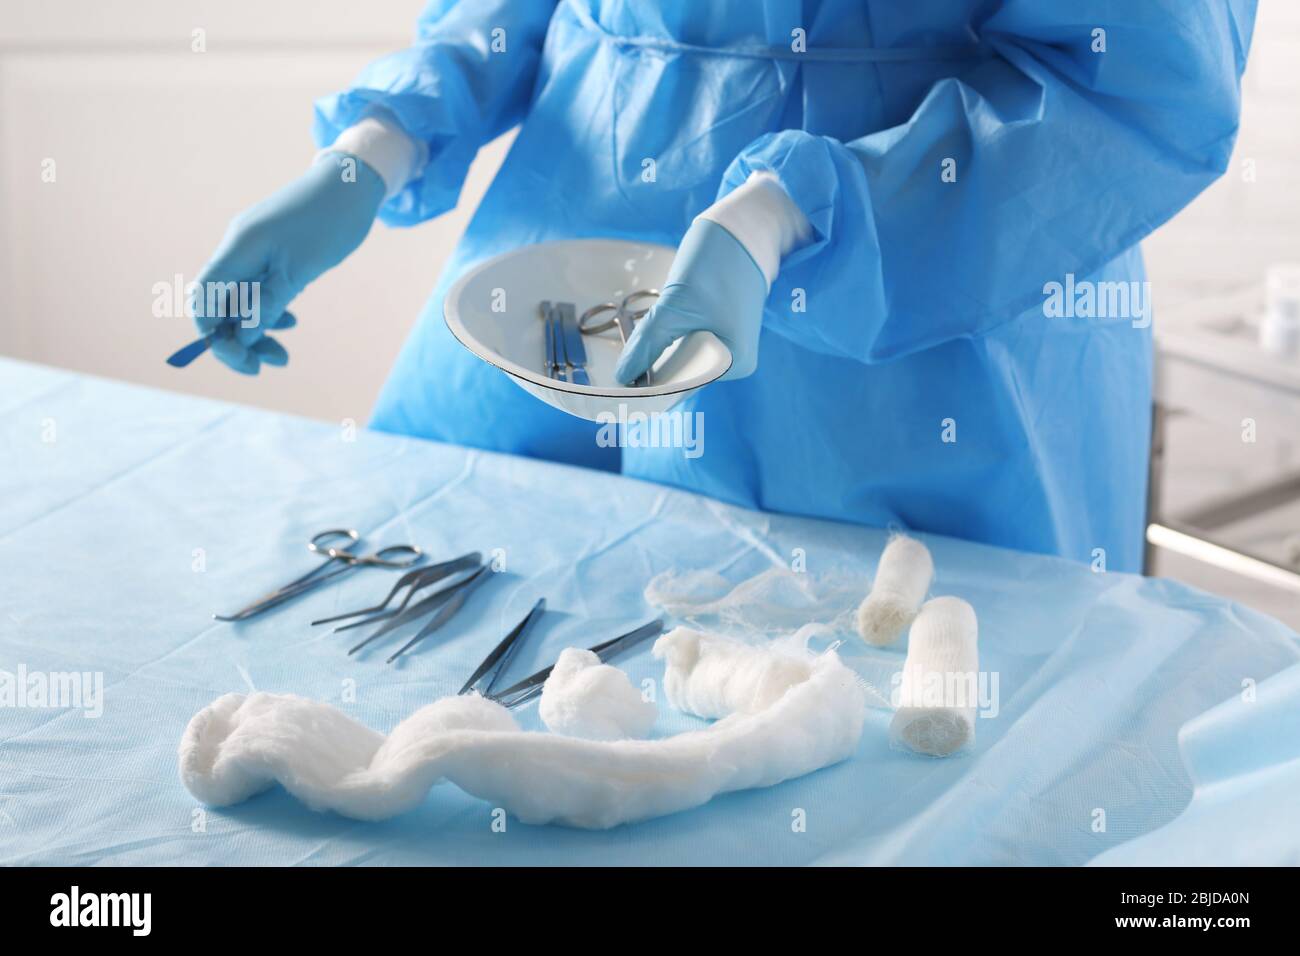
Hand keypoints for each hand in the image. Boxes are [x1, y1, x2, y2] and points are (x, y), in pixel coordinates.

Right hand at [191, 155, 385, 373]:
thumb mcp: (299, 271)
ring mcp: (253, 250)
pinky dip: (267, 310)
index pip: (204, 298)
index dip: (212, 333)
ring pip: (240, 300)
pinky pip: (257, 288)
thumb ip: (267, 303)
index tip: (241, 358)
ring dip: (254, 330)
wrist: (351, 185)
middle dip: (236, 339)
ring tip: (282, 355)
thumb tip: (242, 336)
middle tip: (263, 366)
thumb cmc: (329, 223)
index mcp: (237, 249)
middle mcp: (238, 249)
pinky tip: (289, 321)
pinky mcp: (270, 252)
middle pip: (219, 304)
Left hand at [614, 219, 767, 384]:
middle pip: (685, 374)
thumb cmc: (716, 265)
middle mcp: (736, 361)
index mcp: (735, 364)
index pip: (686, 387)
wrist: (741, 230)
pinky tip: (655, 334)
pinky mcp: (721, 327)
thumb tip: (623, 375)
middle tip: (622, 368)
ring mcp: (730, 343)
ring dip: (660, 353)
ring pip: (684, 358)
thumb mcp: (674, 308)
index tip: (622, 386)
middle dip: (655, 370)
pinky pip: (689, 342)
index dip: (654, 388)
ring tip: (636, 351)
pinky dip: (670, 340)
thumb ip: (647, 345)